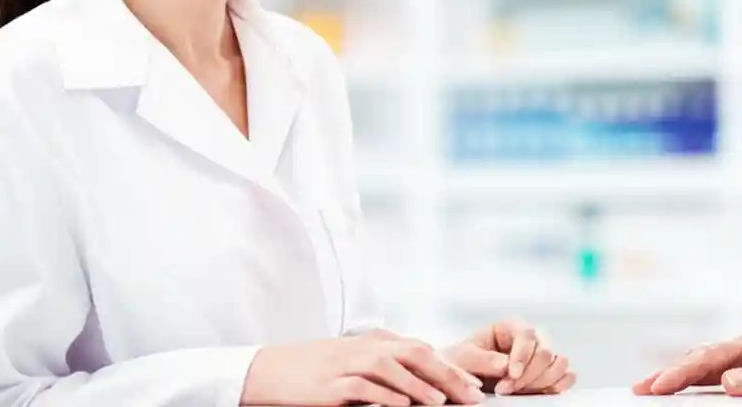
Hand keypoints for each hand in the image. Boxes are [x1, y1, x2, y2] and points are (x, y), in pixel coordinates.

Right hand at [241, 329, 484, 405]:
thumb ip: (387, 367)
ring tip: (443, 402)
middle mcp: (364, 347)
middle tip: (471, 395)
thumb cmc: (315, 370)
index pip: (421, 350)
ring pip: (391, 367)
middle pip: (415, 354)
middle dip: (448, 374)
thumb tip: (424, 383)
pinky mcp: (329, 385)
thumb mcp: (354, 361)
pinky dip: (384, 396)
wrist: (266, 371)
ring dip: (420, 385)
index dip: (451, 366)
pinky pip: (361, 388)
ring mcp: (346, 364)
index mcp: (375, 342)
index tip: (475, 384)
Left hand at [443, 319, 576, 396]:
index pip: (528, 334)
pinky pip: (568, 376)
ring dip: (542, 382)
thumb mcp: (463, 358)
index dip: (523, 356)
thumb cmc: (460, 363)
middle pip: (547, 351)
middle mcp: (531, 338)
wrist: (460, 380)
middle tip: (505, 389)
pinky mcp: (548, 373)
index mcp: (511, 326)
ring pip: (560, 363)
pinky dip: (558, 386)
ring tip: (519, 392)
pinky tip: (537, 393)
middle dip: (529, 375)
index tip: (510, 375)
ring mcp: (542, 356)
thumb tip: (506, 364)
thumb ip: (483, 359)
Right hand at [632, 328, 741, 396]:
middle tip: (640, 389)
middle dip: (666, 373)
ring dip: (674, 374)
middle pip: (696, 358)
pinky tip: (678, 385)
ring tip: (650, 387)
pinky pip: (711, 369)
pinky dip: (690, 376)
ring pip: (700, 362)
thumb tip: (728, 382)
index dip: (680, 373)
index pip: (707, 359)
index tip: (659, 386)